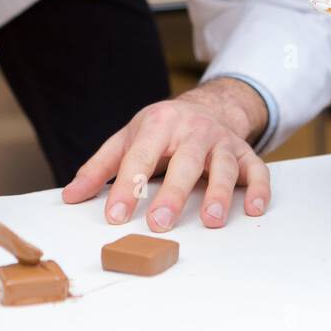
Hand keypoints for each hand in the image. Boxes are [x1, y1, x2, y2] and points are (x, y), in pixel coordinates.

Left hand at [62, 78, 270, 230]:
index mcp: (159, 124)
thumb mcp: (127, 139)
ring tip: (212, 220)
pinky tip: (254, 209)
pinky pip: (258, 170)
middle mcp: (194, 131)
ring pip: (224, 166)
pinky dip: (259, 189)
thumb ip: (99, 168)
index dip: (128, 187)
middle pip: (185, 162)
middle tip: (159, 224)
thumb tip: (71, 196)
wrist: (207, 106)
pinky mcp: (245, 153)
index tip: (116, 216)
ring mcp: (222, 142)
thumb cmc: (161, 130)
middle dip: (173, 194)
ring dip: (220, 193)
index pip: (141, 157)